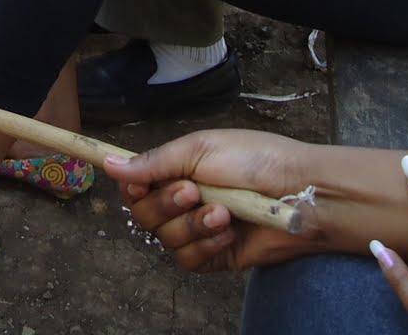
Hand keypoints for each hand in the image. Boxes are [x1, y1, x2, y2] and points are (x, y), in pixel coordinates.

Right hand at [103, 129, 320, 272]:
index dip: (131, 186)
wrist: (299, 192)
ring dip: (191, 225)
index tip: (139, 183)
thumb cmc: (256, 159)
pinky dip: (204, 245)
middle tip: (194, 191)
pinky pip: (187, 259)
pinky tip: (228, 231)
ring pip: (165, 238)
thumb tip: (108, 163)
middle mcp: (183, 200)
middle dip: (166, 204)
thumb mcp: (200, 148)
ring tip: (223, 212)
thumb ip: (154, 162)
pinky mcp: (214, 255)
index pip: (135, 183)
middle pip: (144, 214)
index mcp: (178, 170)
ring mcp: (198, 229)